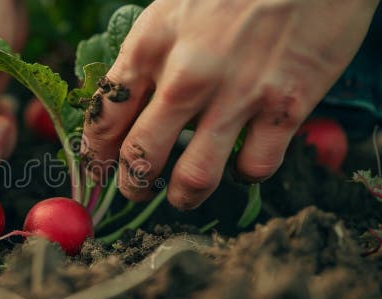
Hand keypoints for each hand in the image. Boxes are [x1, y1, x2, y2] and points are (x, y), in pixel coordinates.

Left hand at [82, 0, 378, 208]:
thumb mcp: (172, 8)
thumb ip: (148, 56)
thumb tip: (128, 105)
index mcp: (149, 45)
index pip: (104, 117)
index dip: (96, 153)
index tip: (99, 167)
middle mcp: (185, 75)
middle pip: (140, 155)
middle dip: (132, 184)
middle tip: (135, 190)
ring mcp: (236, 94)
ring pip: (193, 176)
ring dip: (182, 196)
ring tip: (181, 197)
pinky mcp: (285, 107)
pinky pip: (255, 166)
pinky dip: (245, 174)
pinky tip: (242, 163)